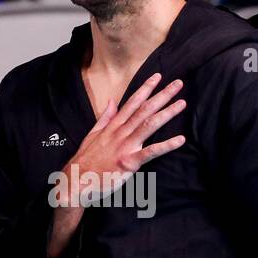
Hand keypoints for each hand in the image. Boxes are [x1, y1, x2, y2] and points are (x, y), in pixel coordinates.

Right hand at [59, 72, 186, 206]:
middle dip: (162, 95)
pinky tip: (180, 139)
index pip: (132, 103)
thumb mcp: (92, 134)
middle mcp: (120, 133)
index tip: (158, 76)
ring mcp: (125, 147)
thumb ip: (105, 117)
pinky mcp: (128, 163)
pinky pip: (150, 152)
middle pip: (144, 110)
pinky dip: (166, 146)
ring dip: (166, 113)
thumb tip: (112, 101)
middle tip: (178, 84)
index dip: (145, 88)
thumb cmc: (85, 160)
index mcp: (113, 126)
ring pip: (148, 125)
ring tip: (181, 103)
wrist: (76, 180)